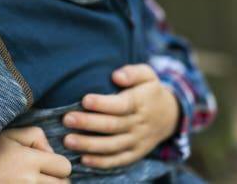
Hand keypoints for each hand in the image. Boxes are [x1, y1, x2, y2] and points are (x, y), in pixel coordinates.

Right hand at [0, 126, 71, 183]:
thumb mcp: (6, 136)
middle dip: (56, 180)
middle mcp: (29, 181)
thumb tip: (50, 149)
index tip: (45, 164)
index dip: (57, 164)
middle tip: (40, 176)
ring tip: (32, 182)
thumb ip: (33, 135)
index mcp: (28, 160)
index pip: (64, 166)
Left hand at [62, 64, 179, 168]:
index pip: (121, 105)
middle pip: (112, 126)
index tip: (84, 100)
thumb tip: (116, 76)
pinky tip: (83, 159)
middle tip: (67, 119)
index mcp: (141, 102)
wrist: (169, 116)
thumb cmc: (149, 91)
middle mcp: (139, 124)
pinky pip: (118, 160)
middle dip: (88, 123)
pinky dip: (101, 162)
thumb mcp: (147, 75)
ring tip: (68, 141)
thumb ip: (132, 72)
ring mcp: (137, 141)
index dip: (103, 104)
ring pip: (112, 146)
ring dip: (89, 145)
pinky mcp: (135, 154)